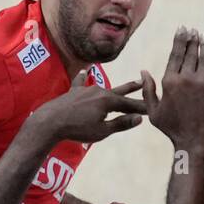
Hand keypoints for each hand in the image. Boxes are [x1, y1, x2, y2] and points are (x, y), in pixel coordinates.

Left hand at [29, 70, 145, 143]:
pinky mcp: (74, 92)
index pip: (130, 104)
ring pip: (105, 88)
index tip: (153, 107)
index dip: (142, 107)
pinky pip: (82, 83)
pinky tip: (86, 72)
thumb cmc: (77, 129)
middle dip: (133, 90)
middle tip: (145, 83)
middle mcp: (99, 91)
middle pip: (120, 92)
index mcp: (108, 101)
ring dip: (117, 88)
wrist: (50, 122)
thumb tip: (139, 119)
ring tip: (127, 84)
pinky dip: (85, 78)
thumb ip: (121, 123)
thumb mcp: (102, 131)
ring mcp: (86, 90)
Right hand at [144, 26, 203, 150]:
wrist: (195, 142)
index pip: (175, 54)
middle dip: (192, 39)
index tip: (182, 30)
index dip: (179, 40)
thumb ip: (148, 90)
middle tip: (194, 31)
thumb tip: (144, 71)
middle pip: (190, 52)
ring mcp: (203, 80)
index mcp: (169, 81)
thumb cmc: (173, 130)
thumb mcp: (154, 112)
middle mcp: (186, 77)